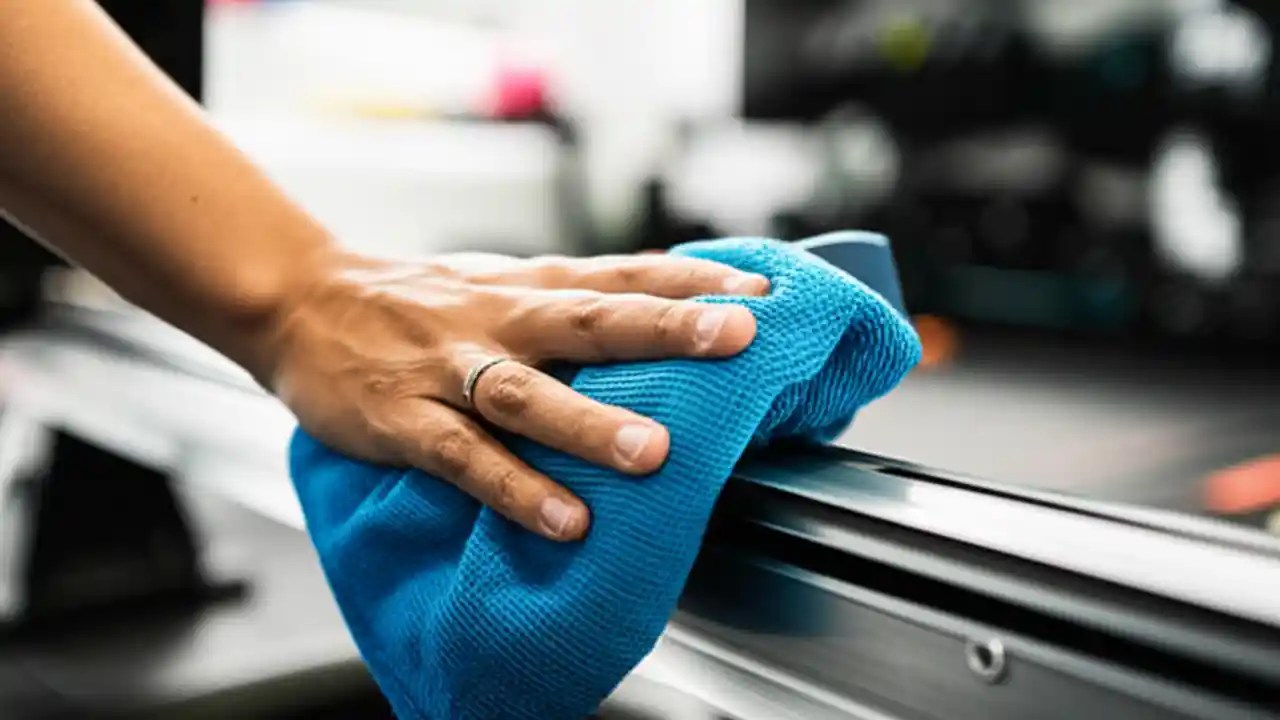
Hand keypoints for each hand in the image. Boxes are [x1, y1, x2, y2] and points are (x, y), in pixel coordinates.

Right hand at [265, 250, 767, 540]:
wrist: (300, 300)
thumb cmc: (416, 301)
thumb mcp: (495, 285)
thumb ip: (566, 302)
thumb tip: (654, 314)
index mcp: (525, 287)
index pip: (618, 275)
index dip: (688, 283)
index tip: (759, 294)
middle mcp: (498, 318)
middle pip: (590, 319)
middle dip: (664, 327)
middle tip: (735, 338)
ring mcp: (450, 369)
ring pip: (529, 393)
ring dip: (592, 423)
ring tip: (655, 453)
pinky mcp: (406, 419)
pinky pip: (465, 457)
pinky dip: (515, 487)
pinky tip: (564, 518)